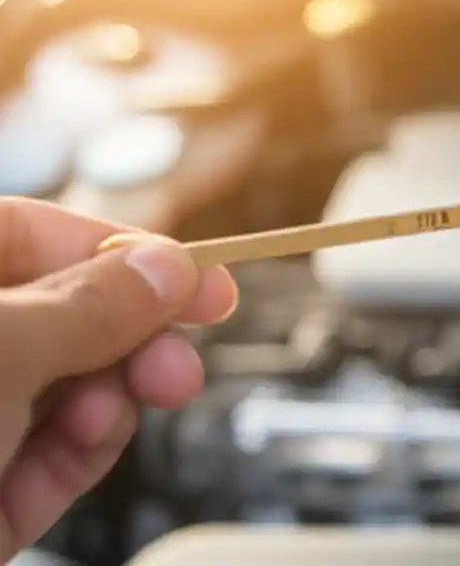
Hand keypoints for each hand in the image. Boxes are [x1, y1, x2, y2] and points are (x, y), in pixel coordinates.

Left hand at [0, 198, 236, 559]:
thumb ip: (90, 304)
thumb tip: (168, 267)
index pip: (28, 236)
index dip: (120, 252)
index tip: (200, 276)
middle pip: (59, 316)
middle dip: (131, 332)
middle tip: (185, 350)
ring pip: (67, 387)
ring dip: (116, 391)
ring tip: (144, 397)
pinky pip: (54, 454)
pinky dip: (88, 443)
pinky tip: (96, 435)